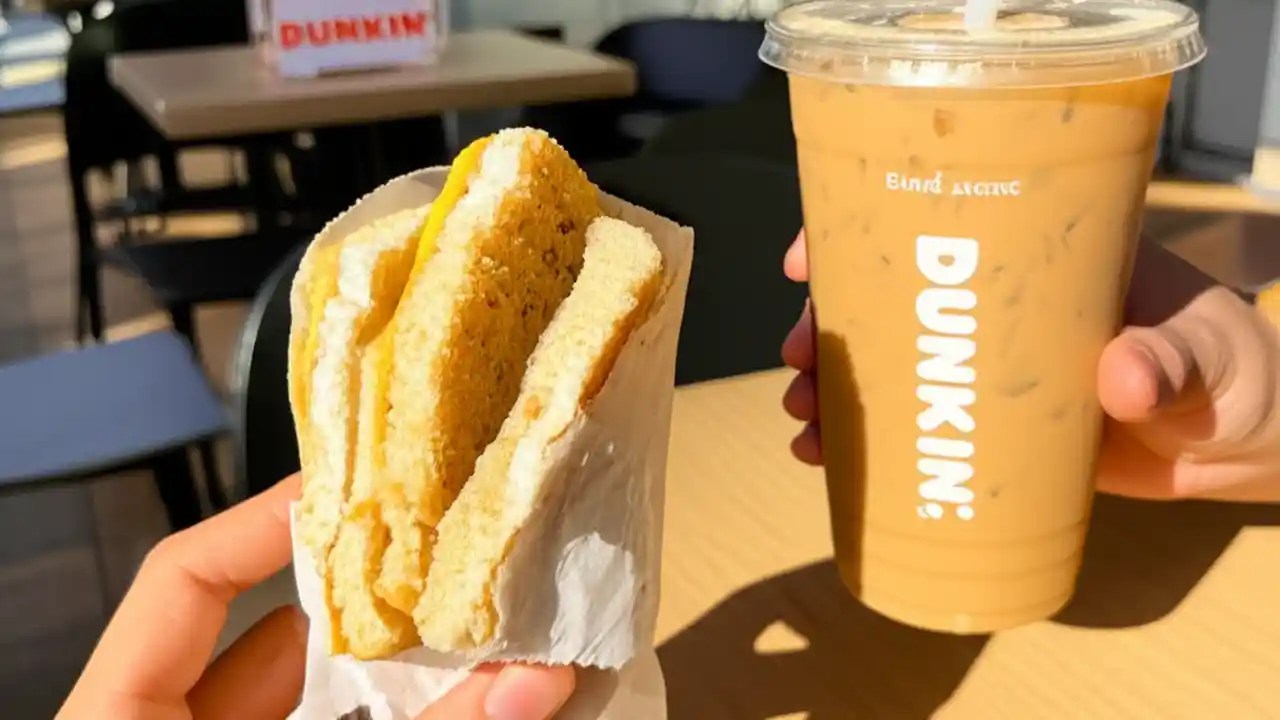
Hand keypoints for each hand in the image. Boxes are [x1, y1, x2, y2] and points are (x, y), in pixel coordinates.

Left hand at [58, 474, 574, 719]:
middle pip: (287, 637)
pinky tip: (491, 703)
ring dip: (424, 674)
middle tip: (470, 556)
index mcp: (123, 716)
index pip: (188, 575)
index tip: (366, 483)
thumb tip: (539, 679)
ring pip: (338, 699)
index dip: (271, 517)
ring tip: (505, 630)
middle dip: (388, 603)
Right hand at [781, 231, 1279, 501]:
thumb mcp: (1202, 356)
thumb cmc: (1230, 369)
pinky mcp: (988, 429)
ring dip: (831, 390)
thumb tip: (1118, 384)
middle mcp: (996, 308)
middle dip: (825, 328)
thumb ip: (1165, 362)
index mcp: (1033, 257)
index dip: (854, 236)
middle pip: (883, 302)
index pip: (930, 225)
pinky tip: (827, 462)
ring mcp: (987, 369)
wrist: (1244, 442)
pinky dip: (862, 444)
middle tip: (799, 362)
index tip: (804, 264)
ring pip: (886, 369)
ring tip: (804, 425)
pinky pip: (910, 429)